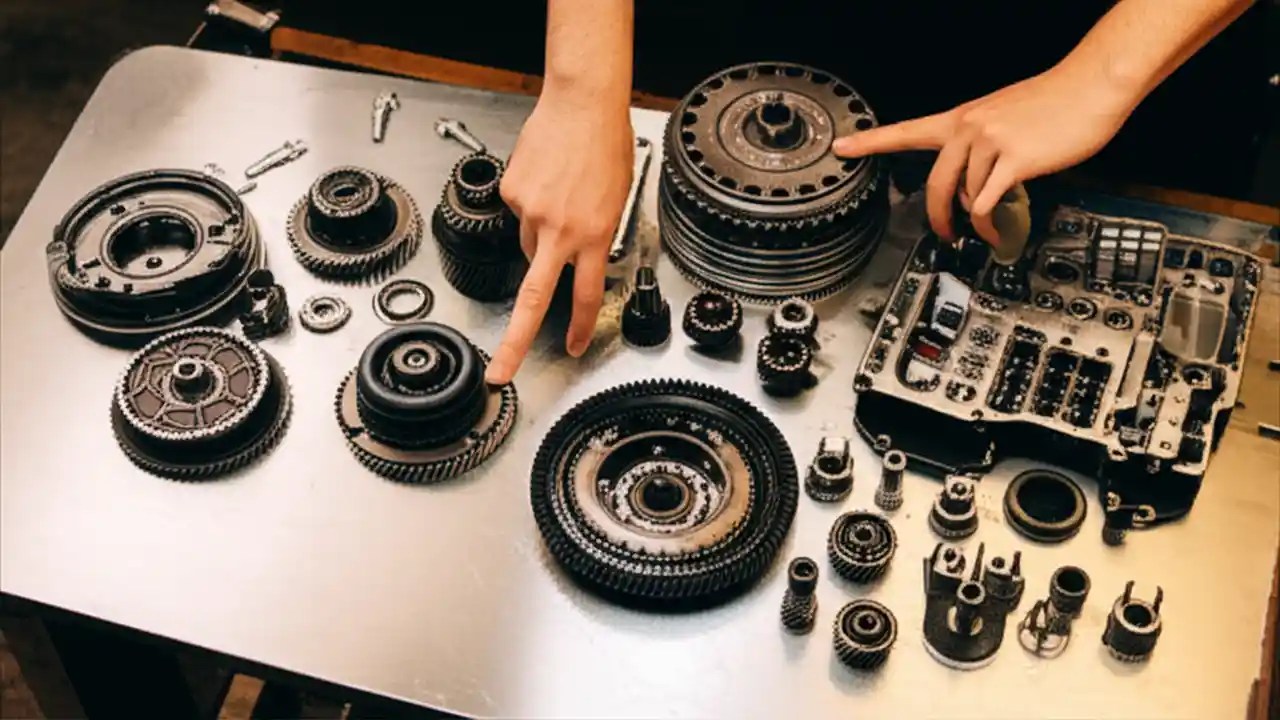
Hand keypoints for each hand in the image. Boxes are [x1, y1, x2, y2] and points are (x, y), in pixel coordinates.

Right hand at [485, 92, 633, 383]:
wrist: (582, 102)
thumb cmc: (606, 145)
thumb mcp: (615, 200)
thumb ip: (593, 236)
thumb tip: (572, 259)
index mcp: (594, 236)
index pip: (584, 296)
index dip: (577, 327)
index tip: (570, 347)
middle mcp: (561, 230)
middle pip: (533, 300)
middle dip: (514, 343)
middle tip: (500, 372)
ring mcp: (532, 212)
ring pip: (528, 243)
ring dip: (540, 234)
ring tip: (559, 198)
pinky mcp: (512, 192)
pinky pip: (519, 210)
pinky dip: (530, 202)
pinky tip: (545, 178)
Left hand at [832, 63, 1133, 244]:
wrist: (1092, 85)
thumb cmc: (1054, 102)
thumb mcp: (1004, 117)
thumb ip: (982, 146)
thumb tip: (975, 179)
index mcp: (962, 119)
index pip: (906, 131)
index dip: (870, 142)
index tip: (841, 148)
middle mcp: (970, 129)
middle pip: (934, 183)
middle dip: (936, 216)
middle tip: (944, 234)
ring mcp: (990, 143)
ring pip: (964, 195)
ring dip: (974, 219)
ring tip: (985, 227)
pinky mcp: (1014, 160)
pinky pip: (986, 202)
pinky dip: (987, 224)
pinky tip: (993, 231)